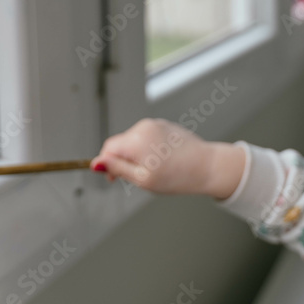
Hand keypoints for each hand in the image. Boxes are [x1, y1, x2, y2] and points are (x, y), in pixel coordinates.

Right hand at [89, 118, 244, 199]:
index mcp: (136, 139)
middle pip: (121, 144)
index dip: (107, 165)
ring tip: (155, 170)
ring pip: (134, 141)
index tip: (113, 179)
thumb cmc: (178, 176)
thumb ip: (117, 169)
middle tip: (141, 177)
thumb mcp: (142, 179)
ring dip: (137, 155)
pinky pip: (147, 138)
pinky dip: (148, 150)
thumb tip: (96, 163)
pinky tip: (163, 161)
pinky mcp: (165, 125)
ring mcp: (155, 124)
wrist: (207, 166)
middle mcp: (144, 127)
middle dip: (124, 160)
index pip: (108, 148)